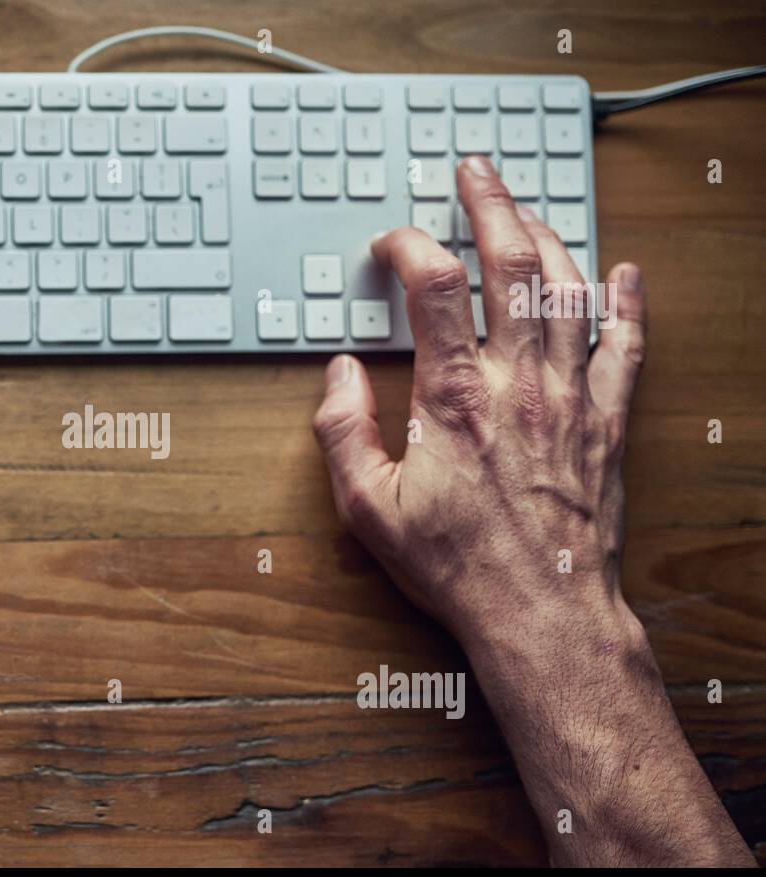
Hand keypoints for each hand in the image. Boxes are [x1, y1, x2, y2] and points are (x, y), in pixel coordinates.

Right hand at [314, 154, 642, 645]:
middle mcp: (517, 382)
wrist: (540, 613)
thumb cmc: (455, 564)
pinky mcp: (606, 421)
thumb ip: (343, 432)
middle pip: (511, 263)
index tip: (392, 243)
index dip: (409, 247)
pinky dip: (629, 302)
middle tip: (476, 172)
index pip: (435, 287)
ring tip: (525, 210)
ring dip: (547, 236)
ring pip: (568, 289)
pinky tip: (625, 271)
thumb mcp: (367, 509)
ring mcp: (569, 396)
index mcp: (453, 397)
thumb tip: (339, 374)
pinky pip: (627, 345)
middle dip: (490, 205)